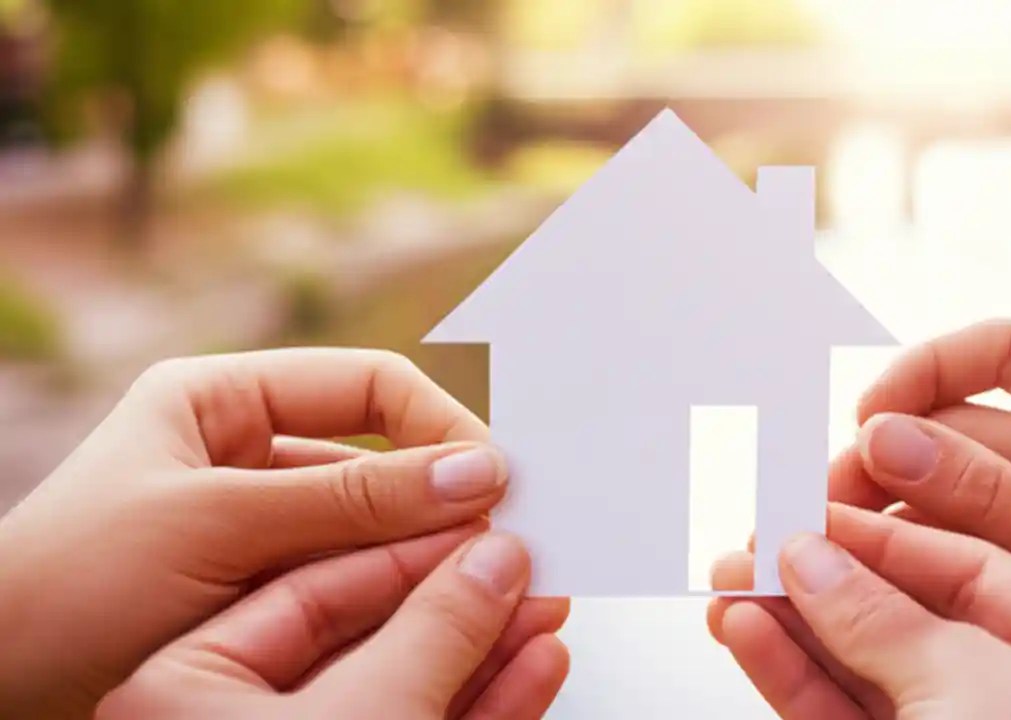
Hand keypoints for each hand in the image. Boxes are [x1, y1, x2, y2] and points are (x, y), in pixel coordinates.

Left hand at [0, 349, 567, 717]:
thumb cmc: (65, 590)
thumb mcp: (216, 526)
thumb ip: (350, 500)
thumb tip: (473, 473)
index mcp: (221, 401)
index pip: (366, 386)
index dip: (438, 422)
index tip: (492, 475)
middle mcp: (246, 456)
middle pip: (378, 458)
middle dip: (442, 498)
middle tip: (509, 535)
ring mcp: (257, 529)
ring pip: (370, 528)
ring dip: (424, 552)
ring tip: (484, 583)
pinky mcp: (263, 595)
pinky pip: (348, 584)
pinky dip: (391, 598)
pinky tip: (430, 617)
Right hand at [709, 504, 1010, 718]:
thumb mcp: (966, 687)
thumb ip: (877, 613)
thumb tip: (807, 553)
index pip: (968, 565)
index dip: (879, 532)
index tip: (807, 507)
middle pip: (903, 613)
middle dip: (820, 579)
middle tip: (754, 545)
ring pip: (860, 667)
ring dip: (788, 625)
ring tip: (730, 585)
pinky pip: (840, 716)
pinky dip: (789, 675)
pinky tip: (747, 634)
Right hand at [838, 320, 1010, 718]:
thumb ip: (993, 497)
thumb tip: (884, 433)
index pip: (1009, 353)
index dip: (932, 366)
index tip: (870, 416)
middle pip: (960, 431)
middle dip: (885, 458)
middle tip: (817, 503)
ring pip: (947, 501)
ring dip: (883, 515)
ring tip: (817, 549)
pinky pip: (956, 559)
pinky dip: (904, 566)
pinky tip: (855, 586)